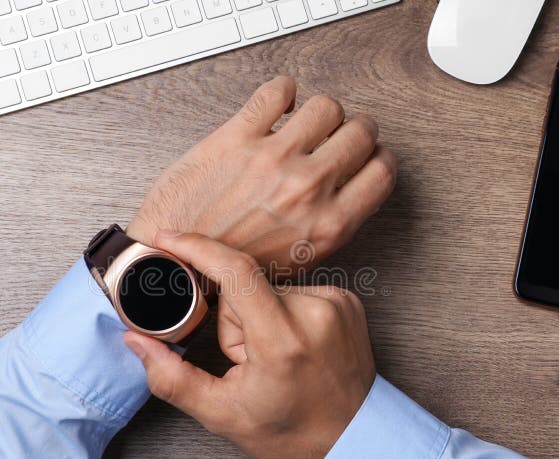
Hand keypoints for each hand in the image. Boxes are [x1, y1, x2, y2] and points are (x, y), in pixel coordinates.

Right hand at [124, 232, 374, 458]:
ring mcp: (336, 303)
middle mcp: (315, 312)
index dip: (197, 248)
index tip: (169, 238)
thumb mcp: (223, 414)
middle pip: (245, 287)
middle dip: (234, 318)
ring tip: (278, 355)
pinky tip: (297, 343)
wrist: (354, 437)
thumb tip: (137, 342)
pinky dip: (286, 311)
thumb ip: (172, 378)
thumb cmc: (292, 431)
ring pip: (269, 288)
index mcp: (282, 340)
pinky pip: (296, 290)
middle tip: (251, 360)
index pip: (235, 271)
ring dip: (261, 314)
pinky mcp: (348, 300)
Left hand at [127, 76, 396, 272]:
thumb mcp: (298, 261)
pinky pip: (278, 91)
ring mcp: (273, 160)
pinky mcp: (238, 138)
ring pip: (326, 106)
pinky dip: (282, 92)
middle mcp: (307, 189)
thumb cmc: (229, 267)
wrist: (176, 263)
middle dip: (353, 130)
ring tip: (302, 123)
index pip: (382, 170)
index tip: (364, 155)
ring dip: (319, 112)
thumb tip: (349, 185)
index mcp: (327, 225)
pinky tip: (276, 108)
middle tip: (335, 135)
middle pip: (361, 131)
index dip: (376, 157)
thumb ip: (329, 223)